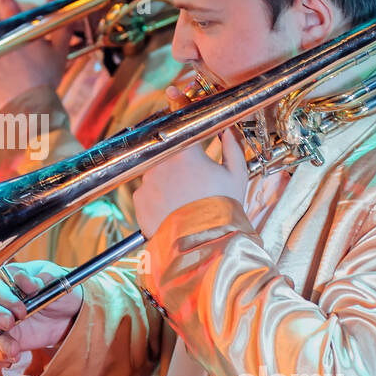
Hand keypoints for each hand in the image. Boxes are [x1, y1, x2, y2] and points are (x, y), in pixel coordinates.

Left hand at [0, 0, 71, 111]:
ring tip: (15, 85)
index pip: (6, 3)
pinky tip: (3, 93)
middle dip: (8, 50)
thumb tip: (68, 13)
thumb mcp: (59, 52)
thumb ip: (63, 28)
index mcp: (17, 31)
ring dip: (0, 68)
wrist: (26, 107)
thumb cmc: (45, 79)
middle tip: (20, 68)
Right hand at [0, 261, 82, 361]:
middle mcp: (1, 299)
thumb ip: (42, 278)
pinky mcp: (9, 337)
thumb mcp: (57, 279)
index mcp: (9, 278)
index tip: (22, 306)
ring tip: (13, 347)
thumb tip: (23, 279)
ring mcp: (3, 320)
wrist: (70, 315)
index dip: (4, 296)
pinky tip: (15, 355)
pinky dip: (3, 353)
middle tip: (10, 322)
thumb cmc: (59, 290)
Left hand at [133, 128, 249, 237]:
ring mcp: (147, 181)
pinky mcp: (138, 200)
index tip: (193, 143)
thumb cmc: (222, 211)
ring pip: (156, 173)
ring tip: (183, 198)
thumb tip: (228, 133)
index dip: (189, 138)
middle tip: (192, 178)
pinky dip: (157, 198)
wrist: (202, 244)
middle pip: (168, 154)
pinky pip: (147, 193)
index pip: (183, 131)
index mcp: (185, 151)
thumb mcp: (236, 176)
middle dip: (178, 163)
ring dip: (166, 180)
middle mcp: (161, 162)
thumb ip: (232, 148)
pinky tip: (172, 209)